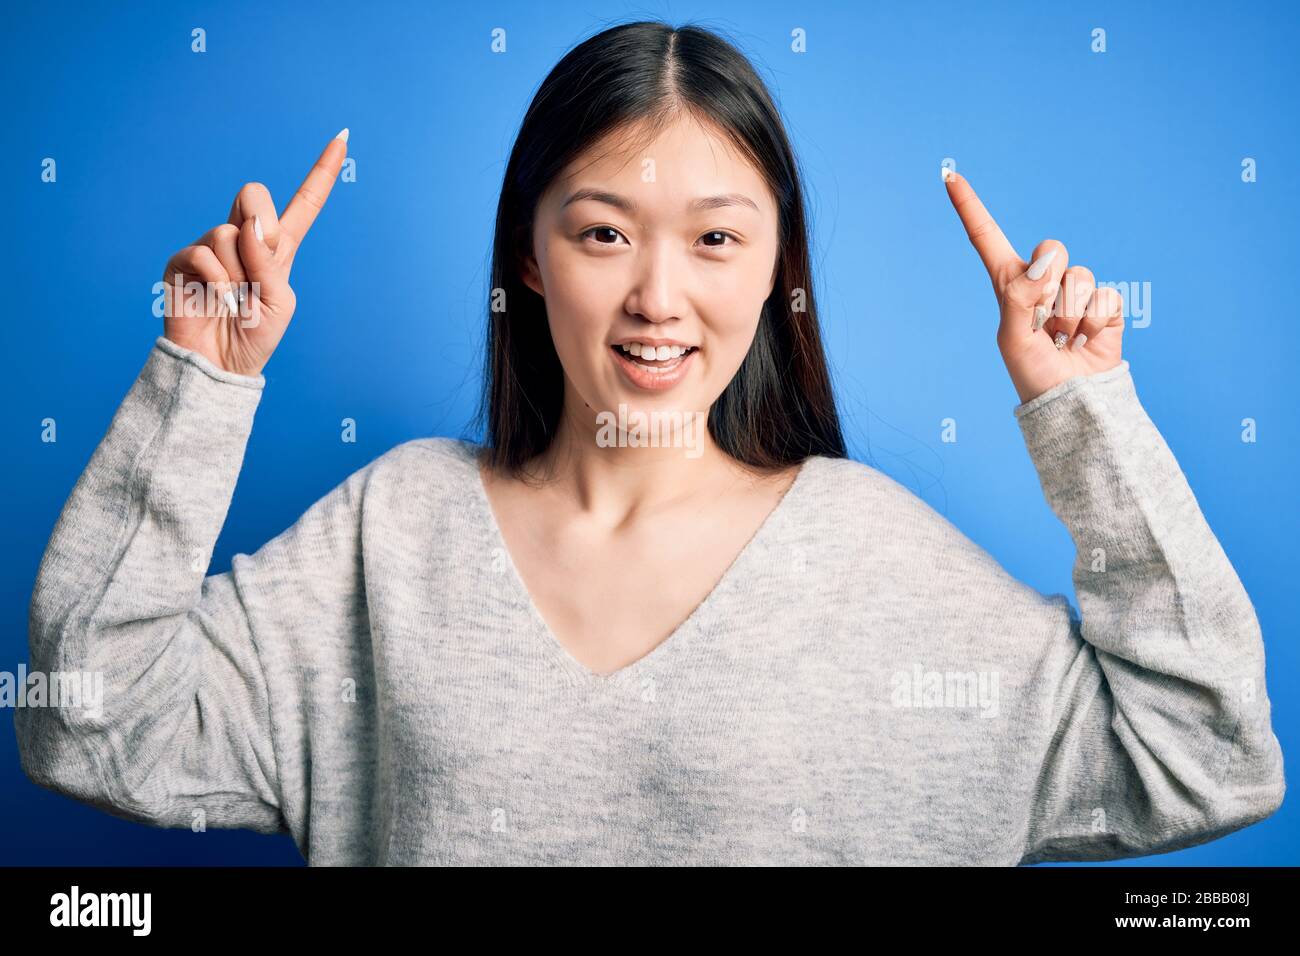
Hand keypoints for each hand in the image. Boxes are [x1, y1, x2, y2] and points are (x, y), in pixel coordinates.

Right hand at [161, 131, 348, 375]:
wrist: (220, 366)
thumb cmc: (254, 336)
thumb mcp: (279, 301)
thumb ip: (271, 262)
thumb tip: (249, 225)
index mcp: (279, 248)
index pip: (304, 202)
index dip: (323, 171)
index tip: (343, 136)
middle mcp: (243, 237)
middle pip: (253, 195)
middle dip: (260, 229)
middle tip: (258, 268)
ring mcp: (211, 246)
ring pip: (229, 232)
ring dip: (238, 273)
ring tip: (233, 299)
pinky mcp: (183, 260)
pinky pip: (205, 253)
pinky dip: (218, 282)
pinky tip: (215, 301)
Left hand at [943, 170, 1123, 404]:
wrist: (1072, 402)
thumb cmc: (1034, 374)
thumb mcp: (1013, 339)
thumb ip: (1020, 298)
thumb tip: (1043, 266)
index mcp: (1010, 286)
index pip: (988, 239)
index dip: (970, 208)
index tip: (949, 176)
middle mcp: (1042, 282)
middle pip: (1052, 248)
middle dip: (1050, 284)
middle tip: (1045, 322)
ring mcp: (1074, 292)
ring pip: (1079, 275)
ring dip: (1071, 314)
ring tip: (1064, 338)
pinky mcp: (1105, 306)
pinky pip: (1104, 296)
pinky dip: (1094, 324)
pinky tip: (1086, 341)